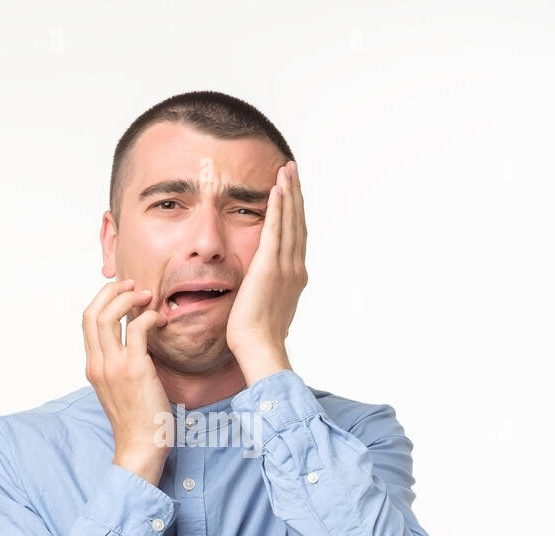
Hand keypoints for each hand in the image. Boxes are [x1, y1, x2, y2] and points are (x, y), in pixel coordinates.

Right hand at [83, 278, 171, 485]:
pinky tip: (160, 320)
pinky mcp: (134, 369)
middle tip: (133, 285)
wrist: (141, 446)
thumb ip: (121, 366)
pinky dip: (148, 317)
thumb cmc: (138, 421)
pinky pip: (136, 329)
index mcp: (93, 367)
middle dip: (111, 291)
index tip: (121, 293)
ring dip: (127, 298)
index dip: (102, 300)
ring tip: (146, 295)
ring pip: (107, 316)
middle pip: (90, 313)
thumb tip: (137, 343)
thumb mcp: (121, 389)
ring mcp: (113, 366)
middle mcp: (97, 364)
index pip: (87, 323)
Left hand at [226, 159, 305, 382]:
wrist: (259, 346)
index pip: (297, 237)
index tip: (292, 192)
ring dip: (288, 193)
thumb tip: (262, 286)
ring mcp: (285, 267)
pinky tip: (276, 189)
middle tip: (292, 170)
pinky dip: (278, 208)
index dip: (296, 212)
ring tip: (286, 170)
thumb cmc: (257, 335)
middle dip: (296, 194)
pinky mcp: (269, 267)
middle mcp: (295, 268)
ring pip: (290, 221)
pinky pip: (275, 230)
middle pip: (298, 223)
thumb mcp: (266, 306)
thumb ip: (268, 290)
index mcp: (295, 277)